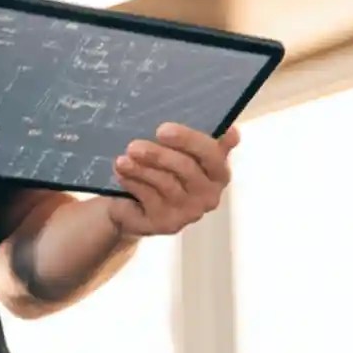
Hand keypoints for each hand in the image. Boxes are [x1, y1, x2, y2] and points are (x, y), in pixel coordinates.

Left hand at [106, 122, 238, 236]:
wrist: (134, 204)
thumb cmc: (161, 169)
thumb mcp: (176, 150)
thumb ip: (195, 139)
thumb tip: (230, 132)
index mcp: (218, 170)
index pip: (212, 153)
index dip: (188, 140)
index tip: (162, 129)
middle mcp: (210, 194)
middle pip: (187, 168)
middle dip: (158, 154)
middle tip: (134, 146)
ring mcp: (190, 211)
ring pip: (166, 184)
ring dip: (141, 169)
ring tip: (123, 160)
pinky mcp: (169, 223)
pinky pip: (150, 199)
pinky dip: (134, 182)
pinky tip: (122, 173)